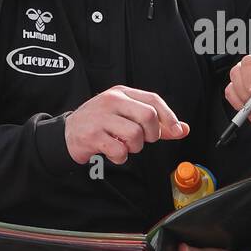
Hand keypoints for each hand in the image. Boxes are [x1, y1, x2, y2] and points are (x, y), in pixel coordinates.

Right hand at [64, 85, 190, 164]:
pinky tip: (113, 152)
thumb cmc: (101, 123)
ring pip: (135, 135)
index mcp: (122, 93)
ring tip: (124, 145)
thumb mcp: (127, 116)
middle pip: (148, 116)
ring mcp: (101, 117)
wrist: (67, 133)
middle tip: (143, 140)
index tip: (177, 131)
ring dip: (134, 147)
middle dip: (152, 134)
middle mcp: (112, 101)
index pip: (153, 100)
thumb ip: (156, 123)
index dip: (169, 117)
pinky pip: (119, 150)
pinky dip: (120, 157)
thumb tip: (183, 129)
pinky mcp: (92, 135)